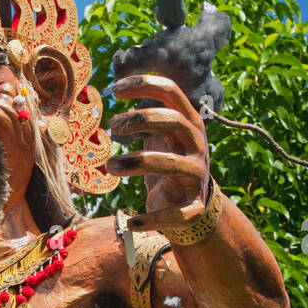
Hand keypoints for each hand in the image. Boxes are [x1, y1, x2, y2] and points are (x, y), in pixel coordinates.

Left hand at [106, 74, 208, 227]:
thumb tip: (118, 88)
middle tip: (113, 127)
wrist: (197, 207)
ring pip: (169, 163)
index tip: (114, 90)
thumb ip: (147, 117)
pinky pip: (175, 214)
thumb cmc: (170, 164)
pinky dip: (151, 218)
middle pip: (172, 120)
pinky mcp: (194, 208)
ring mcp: (196, 175)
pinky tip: (132, 222)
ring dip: (135, 162)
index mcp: (189, 123)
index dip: (144, 85)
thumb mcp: (162, 136)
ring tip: (111, 166)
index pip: (171, 91)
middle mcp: (196, 144)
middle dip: (139, 120)